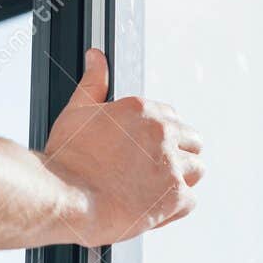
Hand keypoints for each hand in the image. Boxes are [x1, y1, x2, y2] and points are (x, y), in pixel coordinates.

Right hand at [43, 49, 203, 247]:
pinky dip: (174, 206)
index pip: (171, 117)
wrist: (66, 198)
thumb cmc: (67, 158)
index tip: (144, 149)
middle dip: (177, 153)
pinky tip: (153, 206)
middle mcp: (161, 132)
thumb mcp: (77, 111)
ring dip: (180, 178)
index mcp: (141, 109)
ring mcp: (171, 165)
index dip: (158, 135)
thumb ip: (93, 82)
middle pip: (191, 140)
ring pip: (196, 168)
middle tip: (151, 169)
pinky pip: (190, 200)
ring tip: (154, 188)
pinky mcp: (175, 196)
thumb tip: (96, 56)